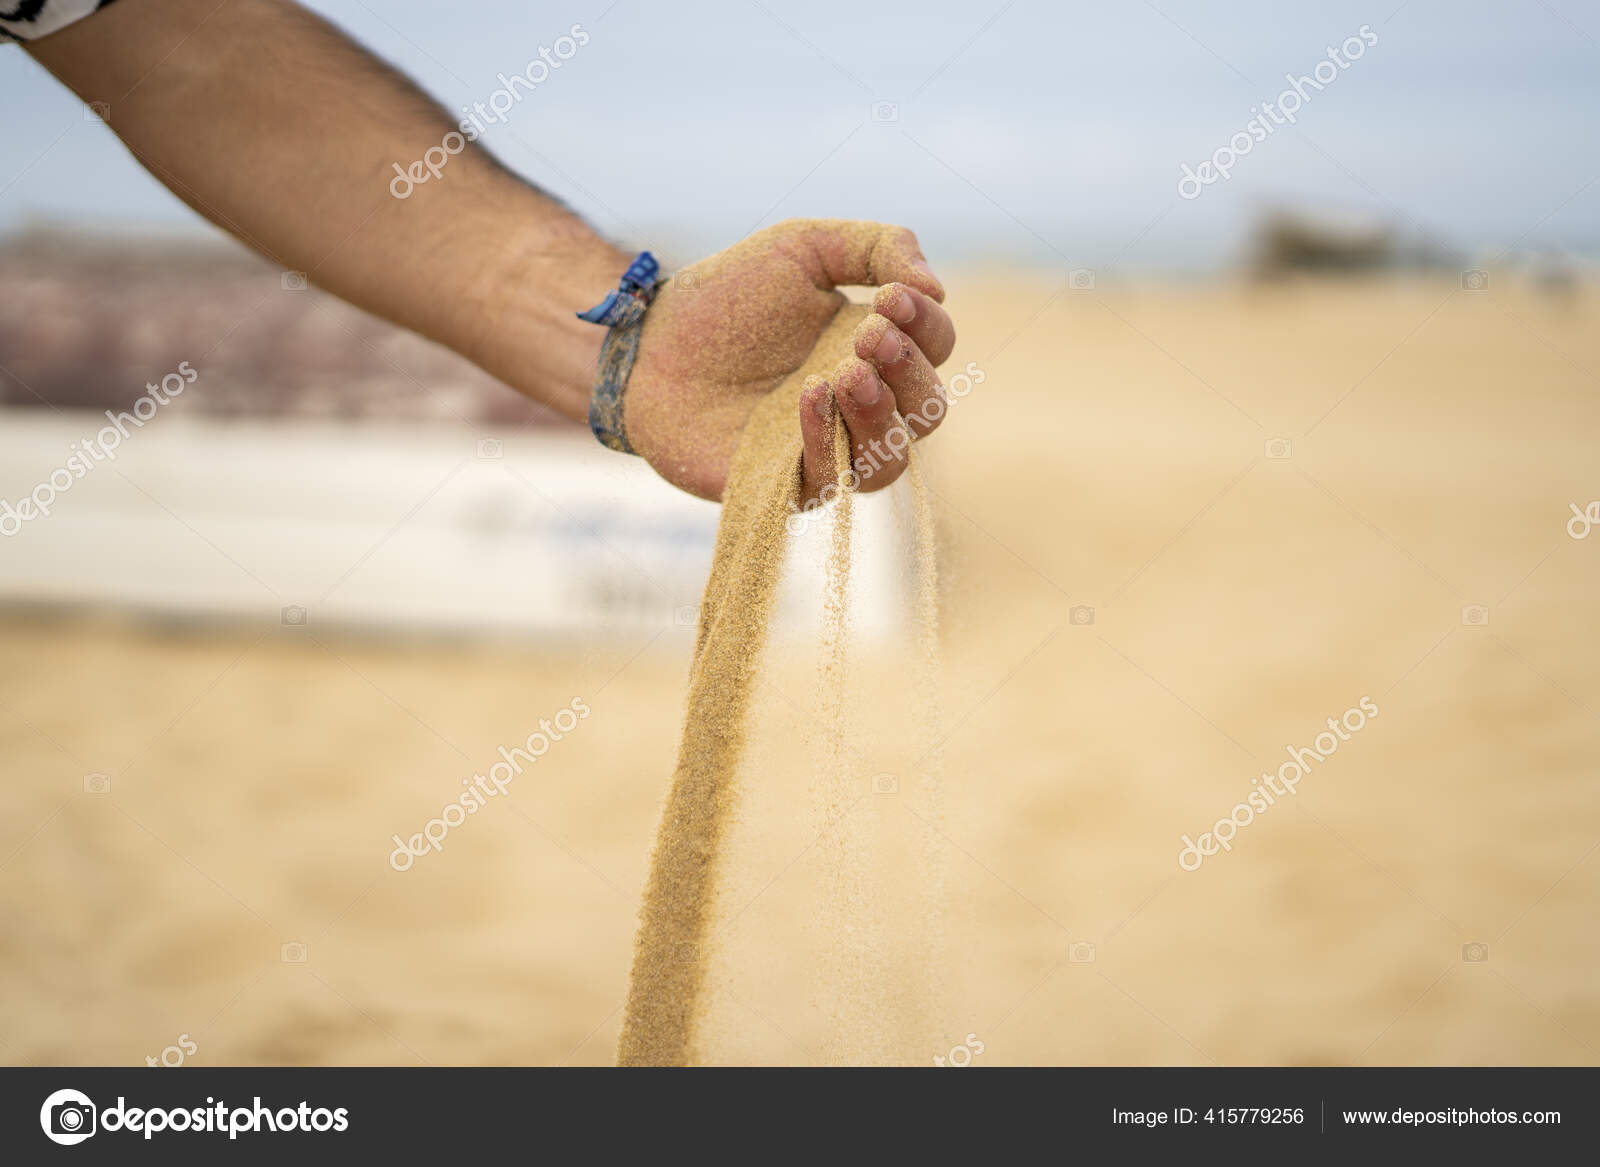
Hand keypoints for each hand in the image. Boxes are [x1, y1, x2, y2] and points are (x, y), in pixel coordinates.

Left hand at [624, 219, 956, 500]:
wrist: (650, 342)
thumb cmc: (727, 296)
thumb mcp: (803, 247)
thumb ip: (877, 247)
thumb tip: (937, 289)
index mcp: (876, 349)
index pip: (937, 348)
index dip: (927, 325)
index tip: (891, 295)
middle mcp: (864, 406)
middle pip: (930, 409)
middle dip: (909, 370)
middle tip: (869, 335)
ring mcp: (829, 449)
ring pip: (892, 460)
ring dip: (882, 414)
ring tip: (848, 372)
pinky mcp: (788, 485)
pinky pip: (830, 480)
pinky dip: (826, 437)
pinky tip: (810, 395)